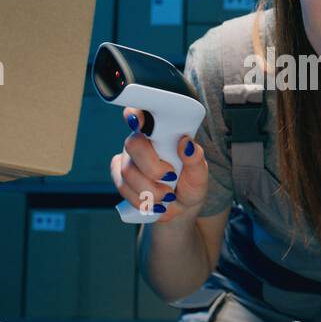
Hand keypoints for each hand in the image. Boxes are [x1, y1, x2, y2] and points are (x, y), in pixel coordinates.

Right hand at [110, 107, 208, 221]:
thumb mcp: (199, 174)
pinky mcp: (120, 178)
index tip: (138, 121)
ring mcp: (128, 160)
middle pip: (132, 144)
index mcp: (161, 133)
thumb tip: (186, 143)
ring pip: (128, 171)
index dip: (136, 114)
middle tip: (170, 177)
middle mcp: (141, 142)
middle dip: (152, 168)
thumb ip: (196, 159)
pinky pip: (123, 188)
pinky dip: (141, 200)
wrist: (180, 207)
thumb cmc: (189, 184)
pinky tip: (153, 201)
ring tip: (167, 194)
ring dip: (150, 189)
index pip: (141, 114)